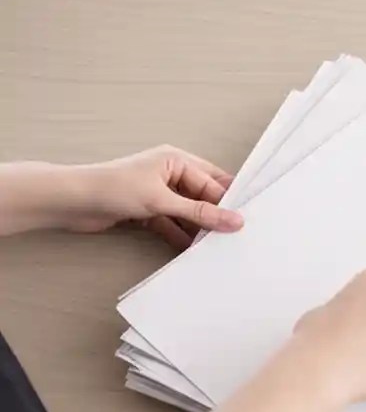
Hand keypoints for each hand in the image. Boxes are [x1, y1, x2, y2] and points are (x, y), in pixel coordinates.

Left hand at [69, 145, 243, 246]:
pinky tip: (192, 251)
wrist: (70, 201)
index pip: (212, 181)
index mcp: (175, 160)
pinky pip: (172, 225)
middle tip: (236, 235)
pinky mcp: (147, 211)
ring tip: (217, 247)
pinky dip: (181, 237)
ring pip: (187, 213)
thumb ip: (199, 213)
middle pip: (202, 197)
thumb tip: (234, 220)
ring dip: (199, 229)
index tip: (248, 219)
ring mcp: (157, 194)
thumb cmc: (113, 187)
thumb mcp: (162, 200)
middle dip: (216, 216)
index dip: (230, 200)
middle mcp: (169, 175)